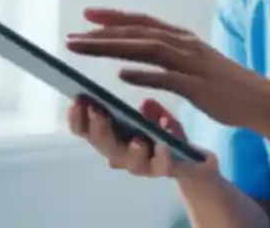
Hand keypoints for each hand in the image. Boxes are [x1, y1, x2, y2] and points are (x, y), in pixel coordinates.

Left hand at [65, 8, 269, 132]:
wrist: (260, 100)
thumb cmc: (225, 86)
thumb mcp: (194, 65)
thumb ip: (167, 58)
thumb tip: (135, 58)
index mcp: (183, 39)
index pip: (142, 23)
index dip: (114, 17)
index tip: (86, 15)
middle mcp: (185, 45)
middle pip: (137, 33)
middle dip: (101, 33)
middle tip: (71, 37)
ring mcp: (191, 64)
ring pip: (146, 49)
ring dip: (111, 47)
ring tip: (84, 49)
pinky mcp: (198, 86)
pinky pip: (167, 77)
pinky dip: (144, 73)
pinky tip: (122, 74)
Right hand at [66, 95, 220, 183]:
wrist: (192, 162)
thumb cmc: (166, 137)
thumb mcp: (160, 118)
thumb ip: (153, 111)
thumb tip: (145, 103)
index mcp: (115, 140)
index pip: (88, 132)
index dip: (78, 119)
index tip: (76, 99)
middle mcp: (124, 156)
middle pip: (106, 147)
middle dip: (100, 130)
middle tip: (97, 111)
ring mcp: (145, 166)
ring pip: (132, 163)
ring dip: (132, 151)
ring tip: (136, 140)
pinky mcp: (167, 170)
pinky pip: (163, 167)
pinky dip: (163, 156)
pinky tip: (165, 143)